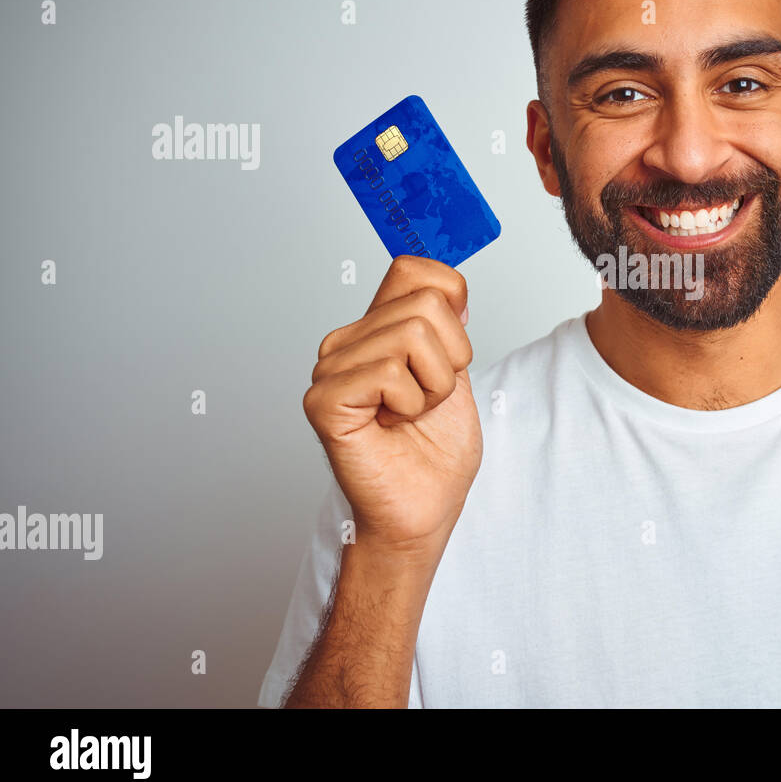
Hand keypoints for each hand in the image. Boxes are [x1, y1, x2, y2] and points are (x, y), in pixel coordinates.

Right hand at [302, 255, 480, 556]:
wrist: (422, 512)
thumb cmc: (434, 456)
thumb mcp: (453, 376)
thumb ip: (446, 330)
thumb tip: (450, 288)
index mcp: (376, 332)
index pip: (412, 269)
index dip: (450, 298)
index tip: (451, 350)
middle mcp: (347, 344)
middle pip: (426, 302)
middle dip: (450, 359)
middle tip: (428, 400)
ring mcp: (331, 370)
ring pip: (413, 333)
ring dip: (432, 386)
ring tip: (409, 415)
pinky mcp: (325, 401)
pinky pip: (389, 371)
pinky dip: (409, 403)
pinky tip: (391, 425)